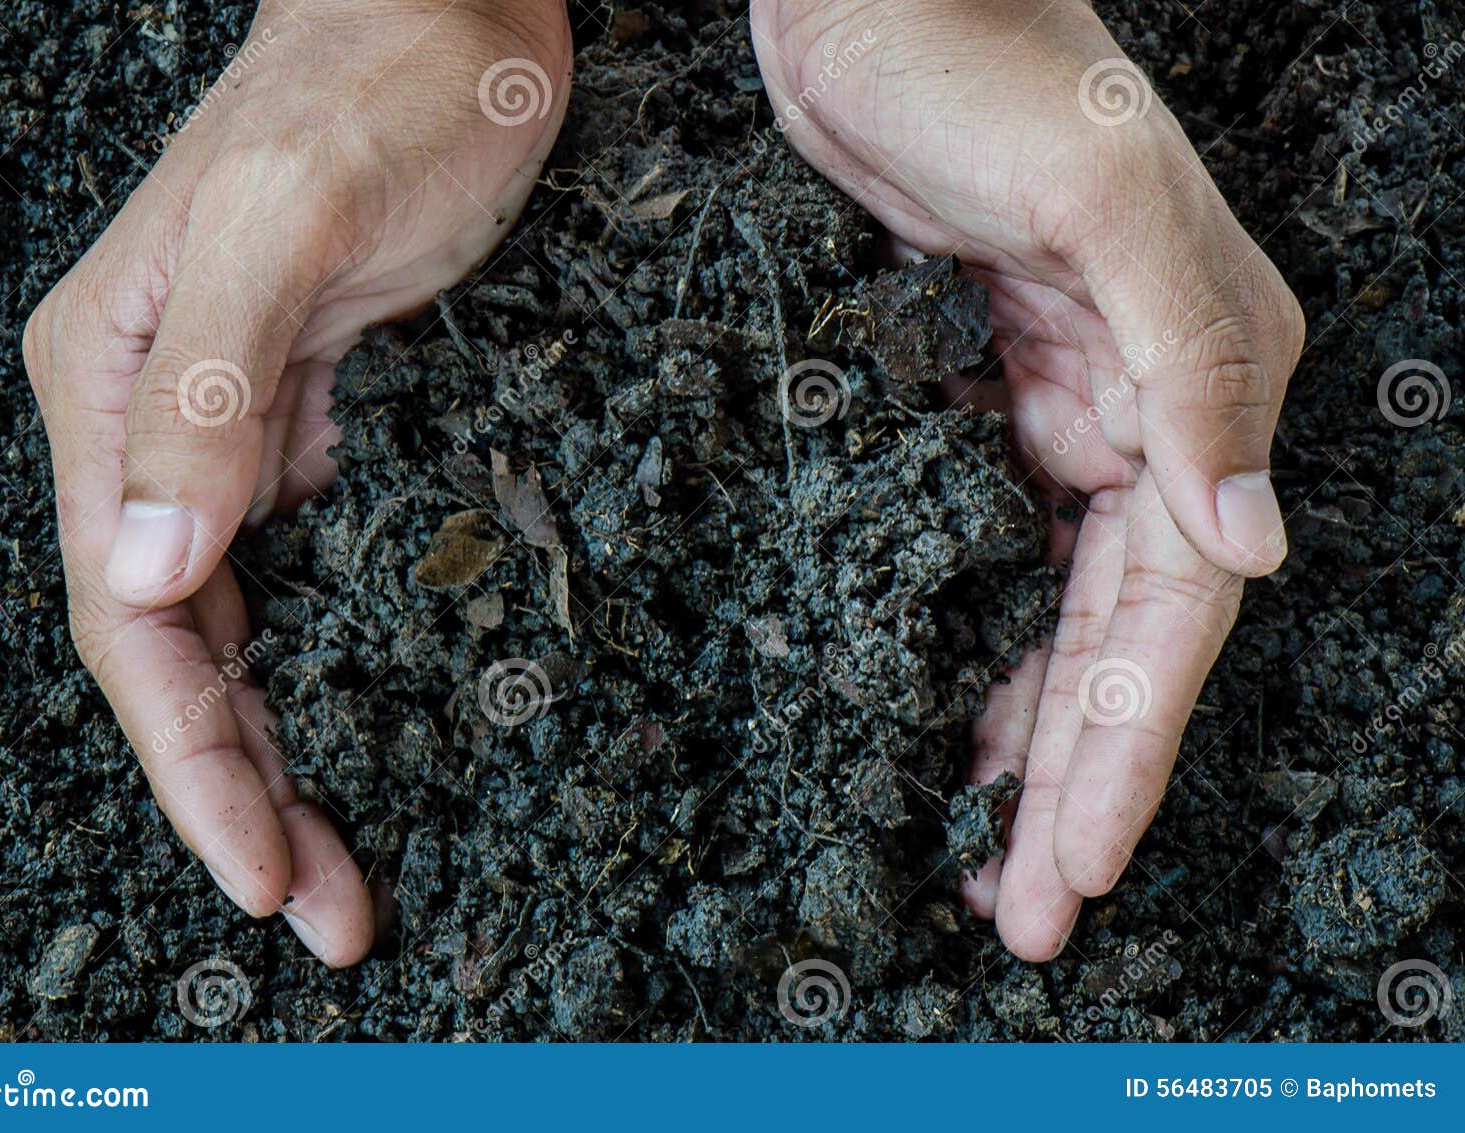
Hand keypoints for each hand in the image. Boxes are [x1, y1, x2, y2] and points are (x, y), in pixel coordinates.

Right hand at [22, 0, 570, 964]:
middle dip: (236, 790)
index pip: (128, 623)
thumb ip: (209, 388)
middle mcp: (139, 416)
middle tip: (324, 914)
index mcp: (107, 383)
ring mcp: (212, 419)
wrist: (458, 12)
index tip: (263, 874)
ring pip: (216, 623)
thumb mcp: (294, 220)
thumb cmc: (385, 83)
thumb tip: (139, 572)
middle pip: (169, 650)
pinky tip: (316, 727)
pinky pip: (265, 571)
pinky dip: (290, 665)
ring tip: (329, 864)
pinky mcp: (286, 412)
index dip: (190, 763)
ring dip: (265, 749)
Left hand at [752, 0, 1304, 958]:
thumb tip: (1259, 545)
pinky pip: (995, 561)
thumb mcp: (1099, 197)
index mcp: (1206, 377)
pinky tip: (957, 727)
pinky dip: (982, 652)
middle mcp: (1153, 412)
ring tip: (991, 862)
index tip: (1074, 864)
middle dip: (1078, 781)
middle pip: (1119, 640)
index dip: (1129, 741)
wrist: (867, 0)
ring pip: (1061, 618)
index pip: (1177, 608)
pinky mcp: (985, 403)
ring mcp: (1066, 412)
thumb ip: (1193, 366)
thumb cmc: (986, 65)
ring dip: (1033, 742)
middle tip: (1026, 915)